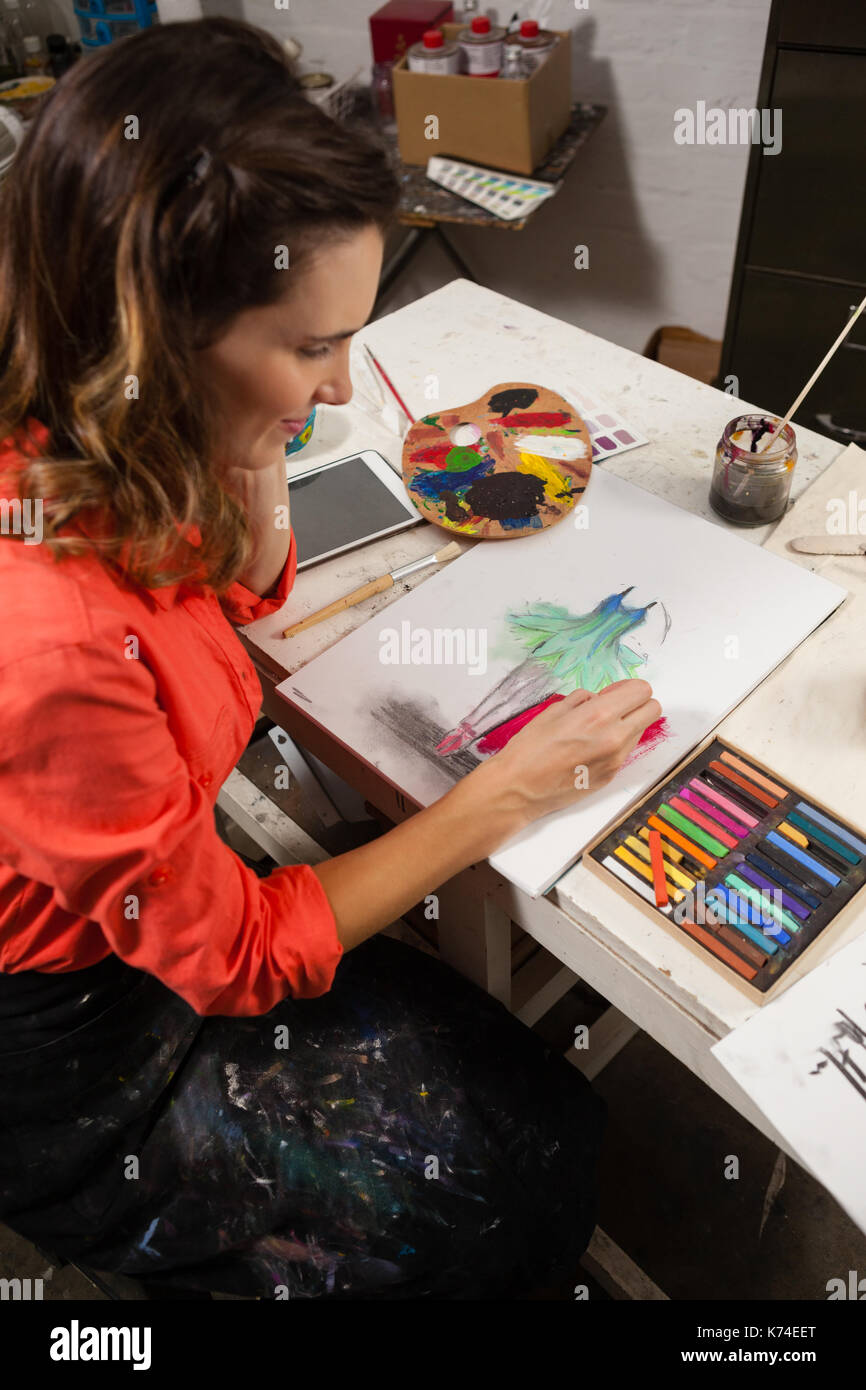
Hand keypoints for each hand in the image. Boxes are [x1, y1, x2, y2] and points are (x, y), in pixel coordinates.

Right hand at [468, 679, 661, 830]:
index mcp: (599, 715)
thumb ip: (584, 700)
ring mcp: (616, 759)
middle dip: (637, 703)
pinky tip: (590, 747)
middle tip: (613, 706)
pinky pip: (625, 751)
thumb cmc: (529, 748)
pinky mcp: (611, 775)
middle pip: (652, 709)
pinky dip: (616, 743)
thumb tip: (599, 698)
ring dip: (627, 724)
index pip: (642, 691)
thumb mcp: (554, 710)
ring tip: (595, 729)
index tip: (613, 692)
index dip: (629, 688)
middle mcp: (615, 737)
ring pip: (640, 731)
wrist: (519, 788)